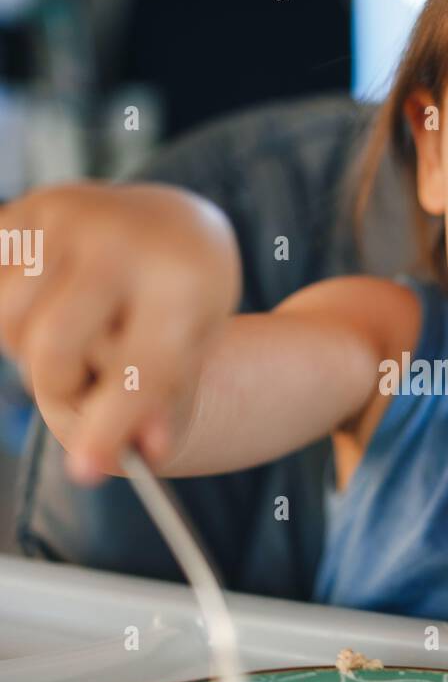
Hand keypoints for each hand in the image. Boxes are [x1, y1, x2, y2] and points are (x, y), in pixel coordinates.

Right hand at [0, 180, 240, 480]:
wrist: (175, 225)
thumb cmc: (184, 299)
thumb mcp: (196, 348)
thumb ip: (169, 401)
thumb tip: (147, 450)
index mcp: (182, 281)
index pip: (141, 368)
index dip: (111, 425)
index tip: (86, 471)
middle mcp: (122, 240)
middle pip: (53, 345)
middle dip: (57, 381)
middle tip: (79, 375)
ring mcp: (69, 217)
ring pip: (8, 318)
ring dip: (25, 346)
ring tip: (66, 333)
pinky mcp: (30, 210)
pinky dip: (8, 310)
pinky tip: (45, 304)